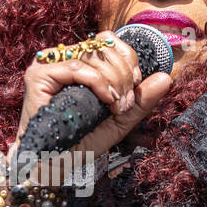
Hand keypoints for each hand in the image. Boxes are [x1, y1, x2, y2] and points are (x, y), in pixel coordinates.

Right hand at [14, 35, 172, 163]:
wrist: (54, 164)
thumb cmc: (82, 142)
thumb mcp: (120, 120)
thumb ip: (141, 99)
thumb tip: (167, 77)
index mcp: (82, 63)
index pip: (109, 41)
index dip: (129, 59)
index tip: (134, 86)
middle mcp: (64, 59)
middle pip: (105, 46)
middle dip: (124, 75)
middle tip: (125, 103)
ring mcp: (50, 65)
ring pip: (94, 55)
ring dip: (114, 80)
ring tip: (115, 105)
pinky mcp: (38, 75)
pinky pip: (77, 67)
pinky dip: (98, 82)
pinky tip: (106, 100)